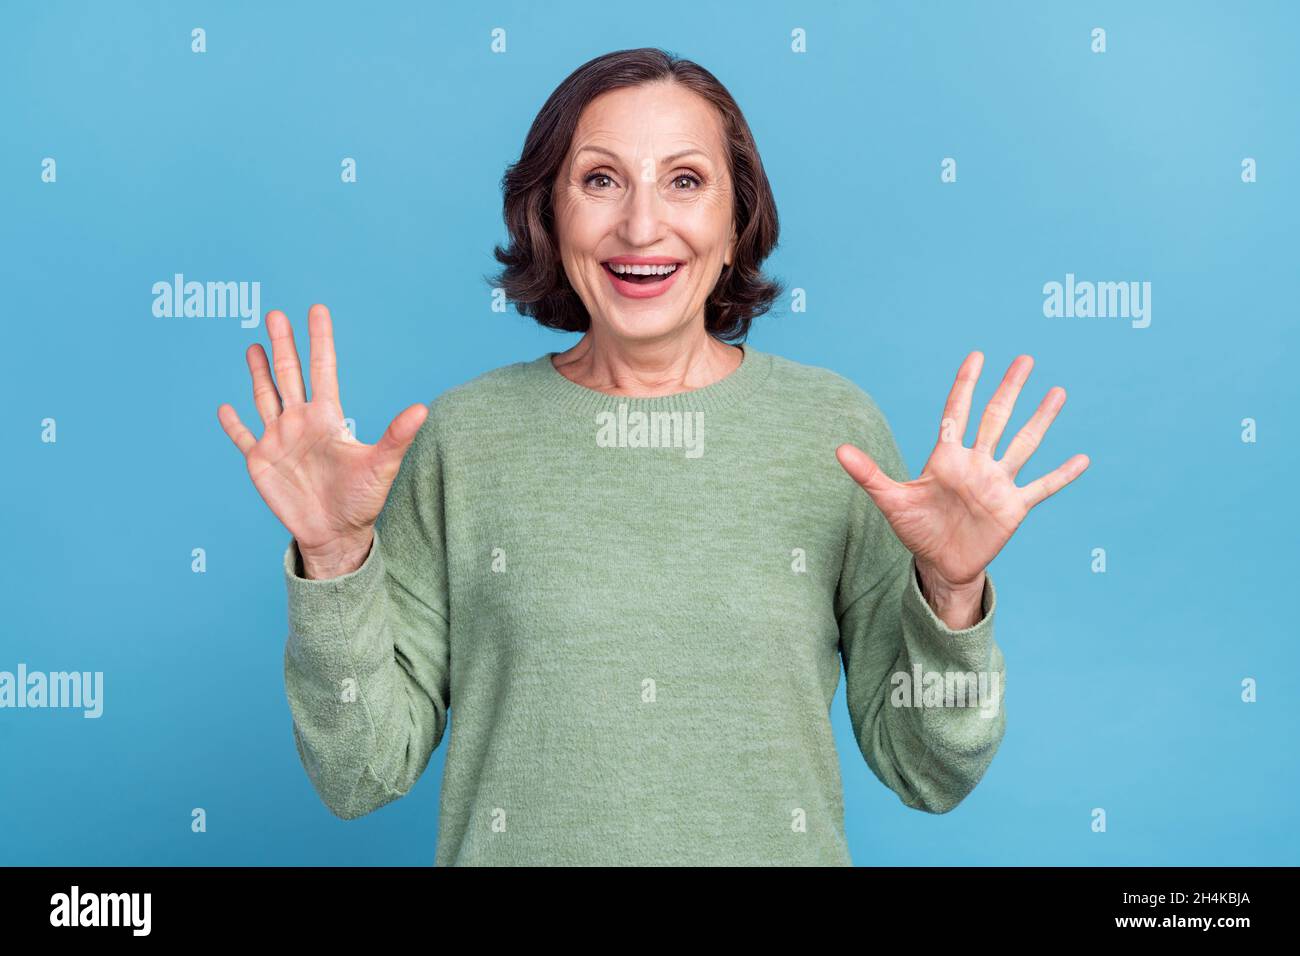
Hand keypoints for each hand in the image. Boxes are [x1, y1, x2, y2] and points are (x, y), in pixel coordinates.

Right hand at [217, 304, 427, 577]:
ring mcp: (279, 440)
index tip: (317, 310)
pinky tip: (225, 407)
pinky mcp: (261, 461)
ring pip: (265, 397)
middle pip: (289, 375)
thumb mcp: (381, 466)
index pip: (323, 370)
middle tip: (275, 314)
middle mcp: (302, 423)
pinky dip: (233, 423)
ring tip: (253, 346)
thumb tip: (422, 409)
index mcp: (328, 418)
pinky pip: (243, 437)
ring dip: (258, 372)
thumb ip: (397, 436)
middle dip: (283, 344)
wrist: (336, 534)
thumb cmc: (362, 500)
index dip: (319, 340)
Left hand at [835, 352, 1088, 596]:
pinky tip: (1082, 458)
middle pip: (996, 418)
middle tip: (1025, 359)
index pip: (957, 412)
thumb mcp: (891, 501)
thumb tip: (838, 450)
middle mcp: (976, 464)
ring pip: (1023, 444)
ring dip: (1040, 420)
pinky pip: (1042, 487)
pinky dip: (1061, 475)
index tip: (977, 356)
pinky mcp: (1013, 507)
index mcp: (947, 458)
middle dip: (1010, 389)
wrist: (940, 563)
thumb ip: (869, 474)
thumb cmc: (915, 529)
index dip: (966, 385)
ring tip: (1058, 393)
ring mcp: (997, 483)